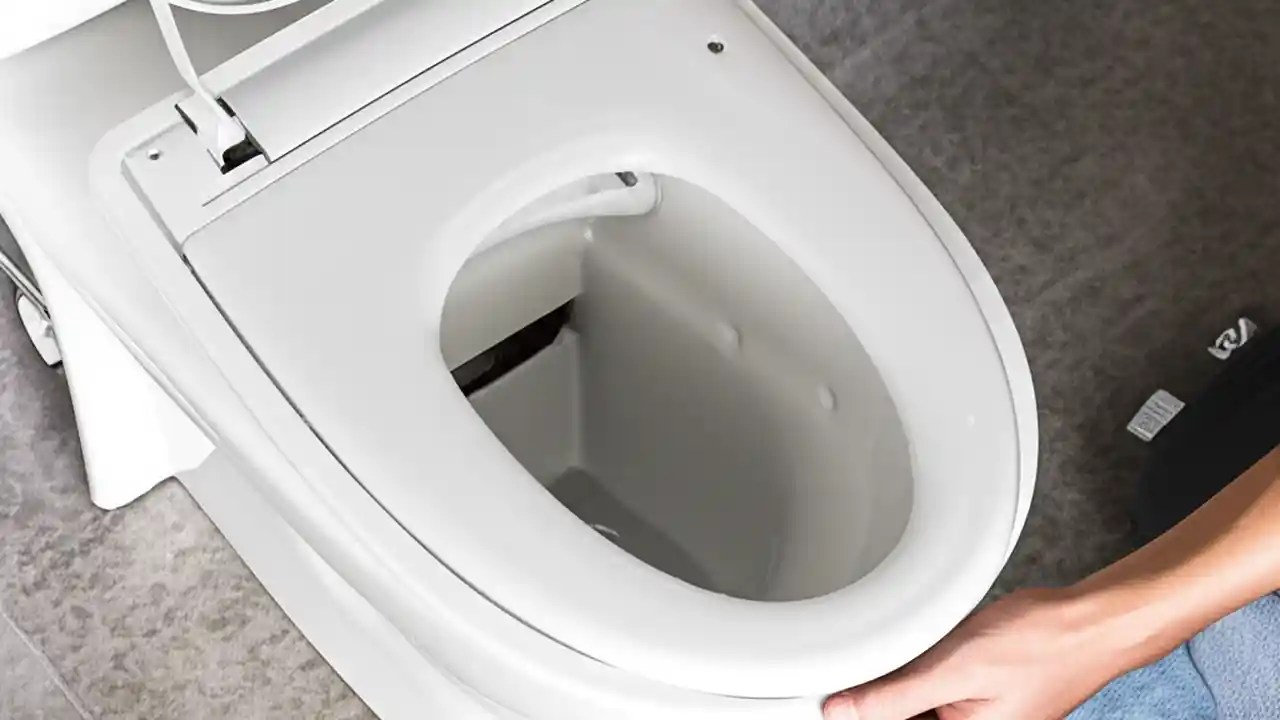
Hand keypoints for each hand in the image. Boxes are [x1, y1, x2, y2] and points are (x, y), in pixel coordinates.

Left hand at [822, 588, 1145, 719]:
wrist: (1094, 621)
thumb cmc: (1042, 643)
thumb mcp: (956, 669)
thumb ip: (895, 697)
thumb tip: (840, 712)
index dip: (862, 710)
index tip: (839, 689)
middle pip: (903, 718)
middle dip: (886, 694)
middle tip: (891, 658)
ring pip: (919, 707)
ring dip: (907, 681)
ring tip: (929, 650)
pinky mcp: (983, 702)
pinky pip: (939, 695)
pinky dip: (928, 673)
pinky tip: (938, 649)